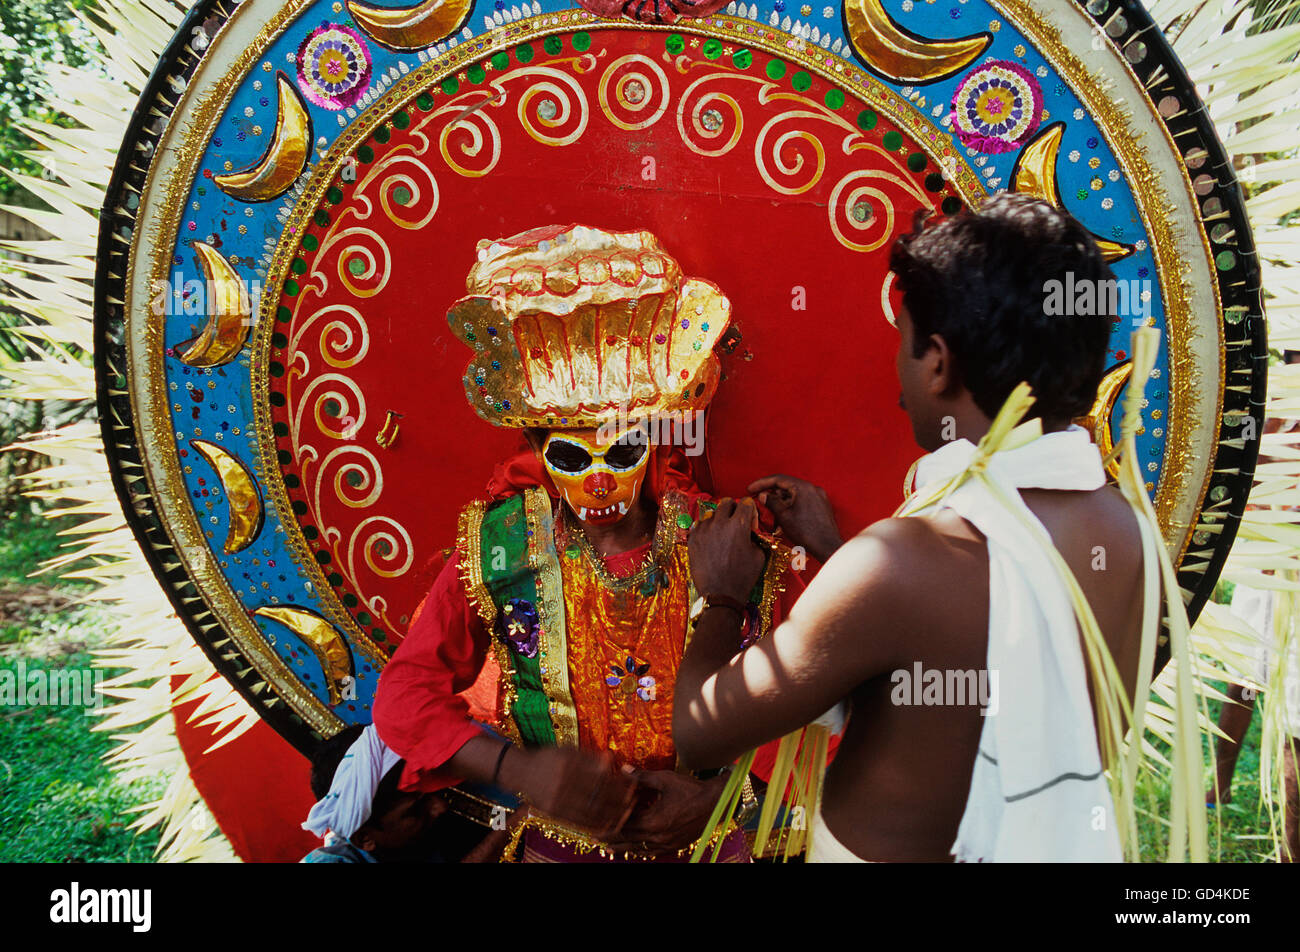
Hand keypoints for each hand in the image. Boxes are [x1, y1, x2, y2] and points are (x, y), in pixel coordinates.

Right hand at [500, 746, 636, 839]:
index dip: (620, 781)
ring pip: (591, 811)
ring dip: (612, 814)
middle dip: (620, 799)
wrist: (520, 772)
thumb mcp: (568, 751)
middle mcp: (563, 783)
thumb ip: (590, 756)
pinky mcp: (554, 813)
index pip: (601, 776)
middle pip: (599, 795)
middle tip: (635, 800)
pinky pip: (579, 822)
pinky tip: (609, 824)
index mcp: (569, 765)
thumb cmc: (548, 758)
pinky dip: (596, 824)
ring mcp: (558, 800)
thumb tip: (612, 757)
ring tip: (627, 814)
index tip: (633, 782)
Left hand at [605, 770, 727, 854]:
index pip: (624, 826)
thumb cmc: (690, 789)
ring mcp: (667, 844)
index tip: (595, 827)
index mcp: (653, 822)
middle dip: (611, 840)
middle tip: (595, 840)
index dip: (609, 826)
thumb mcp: (664, 779)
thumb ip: (641, 777)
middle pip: (629, 840)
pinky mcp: (675, 845)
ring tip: (610, 849)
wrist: (716, 802)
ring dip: (624, 848)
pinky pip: (653, 852)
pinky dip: (641, 851)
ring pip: (640, 849)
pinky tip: (635, 850)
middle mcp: (658, 837)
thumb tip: (624, 770)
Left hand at [688, 497, 765, 602]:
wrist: (720, 595)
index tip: (750, 521)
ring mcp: (703, 530)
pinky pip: (699, 525)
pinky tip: (711, 540)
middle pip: (726, 502)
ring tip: (722, 533)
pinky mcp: (693, 539)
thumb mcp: (759, 556)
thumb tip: (750, 533)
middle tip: (736, 521)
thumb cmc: (742, 578)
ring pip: (711, 513)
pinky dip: (706, 529)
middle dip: (734, 508)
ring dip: (719, 519)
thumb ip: (755, 538)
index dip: (751, 510)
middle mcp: (719, 524)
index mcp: (738, 526)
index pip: (745, 503)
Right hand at [747, 474, 841, 563]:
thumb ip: (771, 502)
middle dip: (772, 493)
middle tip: (759, 500)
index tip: (751, 489)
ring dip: (782, 501)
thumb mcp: (783, 516)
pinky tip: (784, 515)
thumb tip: (763, 495)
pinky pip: (803, 501)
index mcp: (803, 487)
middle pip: (787, 486)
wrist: (827, 547)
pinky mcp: (822, 506)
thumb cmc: (806, 532)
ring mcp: (819, 497)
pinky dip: (792, 505)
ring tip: (771, 511)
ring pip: (795, 494)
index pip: (778, 479)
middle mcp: (813, 488)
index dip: (762, 483)